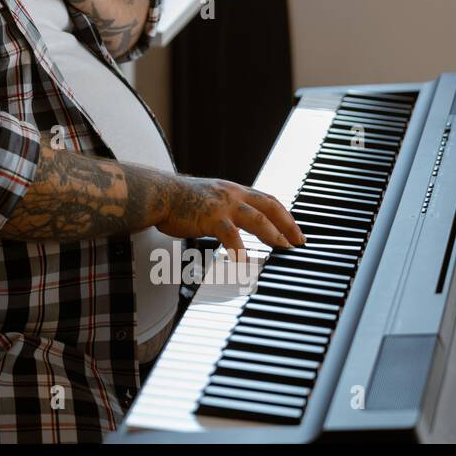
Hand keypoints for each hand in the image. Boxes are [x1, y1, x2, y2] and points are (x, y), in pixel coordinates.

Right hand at [153, 174, 305, 257]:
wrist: (157, 194)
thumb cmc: (177, 200)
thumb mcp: (208, 197)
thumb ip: (224, 207)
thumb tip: (235, 223)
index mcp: (233, 190)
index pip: (268, 199)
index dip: (285, 215)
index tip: (294, 230)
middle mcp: (232, 194)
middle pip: (270, 207)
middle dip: (288, 225)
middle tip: (298, 242)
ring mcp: (222, 205)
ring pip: (258, 220)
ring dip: (274, 236)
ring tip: (283, 249)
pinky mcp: (210, 218)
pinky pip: (232, 237)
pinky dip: (241, 252)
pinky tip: (245, 265)